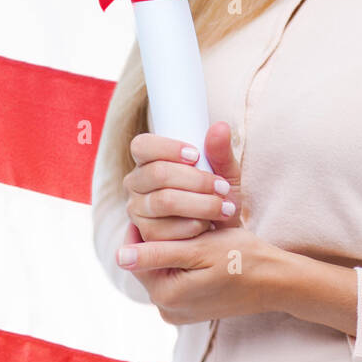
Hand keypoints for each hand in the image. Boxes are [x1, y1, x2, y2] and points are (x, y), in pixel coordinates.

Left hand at [116, 219, 281, 324]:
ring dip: (174, 248)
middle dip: (162, 237)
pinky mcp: (191, 311)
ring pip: (163, 269)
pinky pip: (177, 280)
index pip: (136, 253)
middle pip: (150, 262)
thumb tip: (118, 257)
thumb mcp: (201, 249)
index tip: (162, 204)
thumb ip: (159, 253)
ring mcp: (179, 313)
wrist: (277, 282)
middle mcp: (167, 310)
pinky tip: (202, 249)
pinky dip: (185, 263)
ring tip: (196, 231)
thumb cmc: (243, 258)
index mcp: (165, 295)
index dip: (148, 225)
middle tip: (184, 216)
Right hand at [124, 123, 242, 241]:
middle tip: (222, 187)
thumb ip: (221, 150)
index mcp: (149, 159)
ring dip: (200, 204)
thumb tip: (220, 127)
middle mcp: (136, 182)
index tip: (196, 155)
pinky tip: (208, 225)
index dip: (168, 148)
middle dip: (196, 180)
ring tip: (223, 207)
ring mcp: (137, 210)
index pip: (143, 145)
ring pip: (164, 201)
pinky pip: (166, 229)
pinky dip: (194, 226)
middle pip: (158, 173)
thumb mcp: (225, 170)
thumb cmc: (217, 193)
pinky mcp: (146, 235)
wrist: (222, 230)